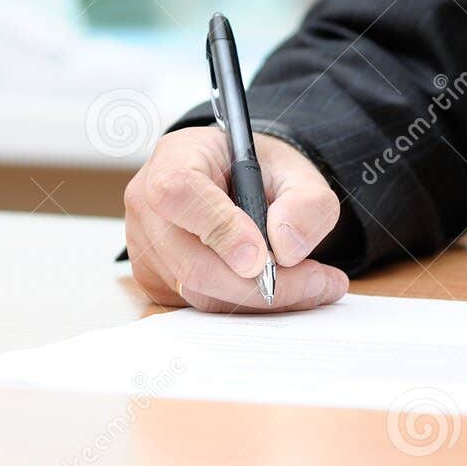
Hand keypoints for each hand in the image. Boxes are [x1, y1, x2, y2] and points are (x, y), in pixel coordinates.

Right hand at [123, 128, 349, 312]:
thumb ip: (306, 203)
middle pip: (191, 263)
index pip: (179, 193)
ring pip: (201, 294)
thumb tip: (286, 249)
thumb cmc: (264, 174)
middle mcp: (148, 206)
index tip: (263, 257)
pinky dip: (251, 307)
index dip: (221, 229)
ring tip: (315, 285)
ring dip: (264, 299)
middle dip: (260, 284)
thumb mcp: (298, 173)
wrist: (245, 187)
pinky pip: (203, 307)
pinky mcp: (160, 283)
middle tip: (318, 282)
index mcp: (175, 158)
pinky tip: (288, 291)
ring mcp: (148, 249)